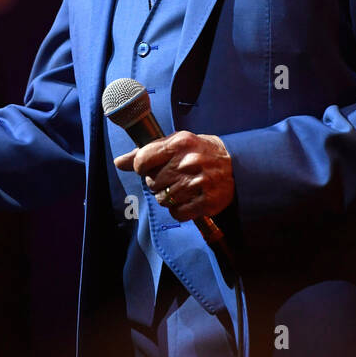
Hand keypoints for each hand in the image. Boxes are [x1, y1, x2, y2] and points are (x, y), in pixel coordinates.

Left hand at [112, 130, 233, 221]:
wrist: (236, 165)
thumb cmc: (200, 152)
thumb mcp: (176, 144)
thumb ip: (147, 152)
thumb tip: (119, 162)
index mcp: (179, 143)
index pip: (142, 160)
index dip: (142, 167)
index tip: (150, 167)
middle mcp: (188, 162)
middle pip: (151, 182)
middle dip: (158, 182)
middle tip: (173, 177)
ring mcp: (198, 183)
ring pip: (162, 200)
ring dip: (168, 197)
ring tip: (182, 187)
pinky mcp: (206, 202)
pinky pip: (177, 213)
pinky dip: (179, 210)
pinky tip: (189, 199)